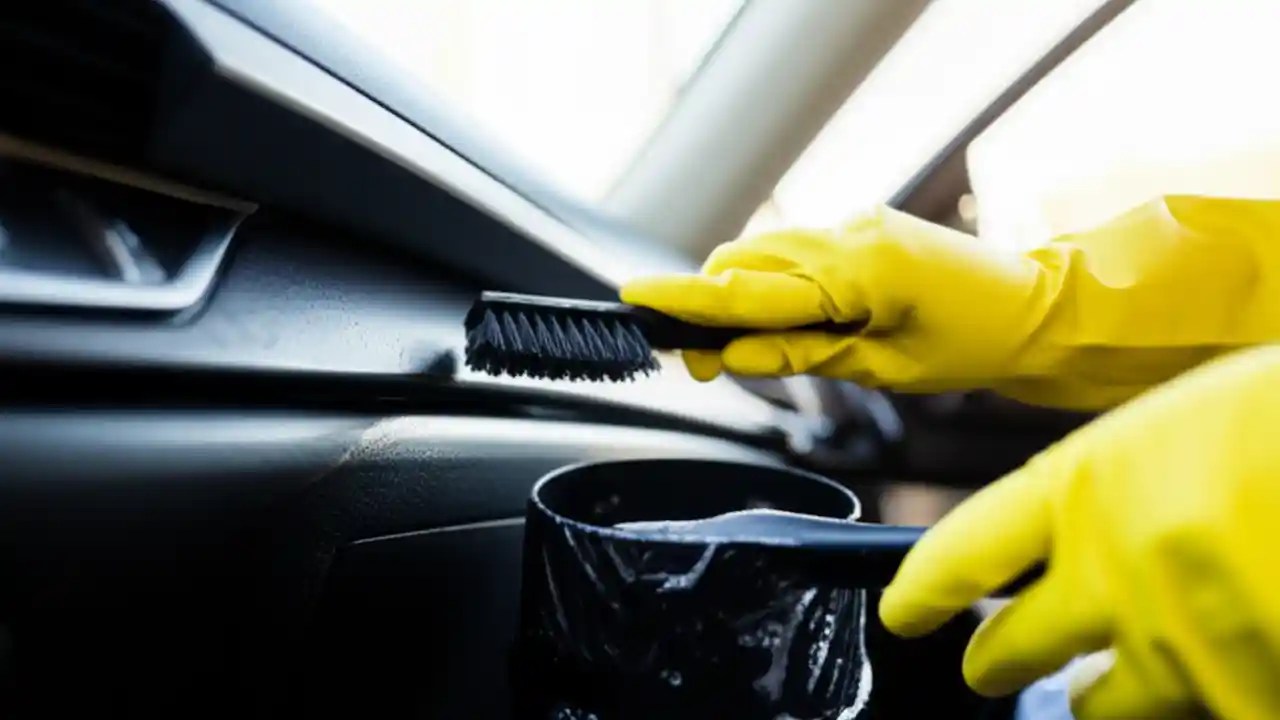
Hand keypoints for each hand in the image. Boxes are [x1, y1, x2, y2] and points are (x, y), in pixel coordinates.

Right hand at [622, 205, 1046, 393]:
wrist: (1038, 309)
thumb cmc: (972, 346)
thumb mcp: (886, 368)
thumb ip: (803, 355)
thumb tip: (732, 356)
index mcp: (861, 272)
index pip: (753, 288)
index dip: (689, 297)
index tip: (636, 296)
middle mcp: (851, 235)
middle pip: (747, 261)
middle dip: (709, 305)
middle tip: (699, 363)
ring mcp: (856, 225)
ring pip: (766, 253)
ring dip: (736, 294)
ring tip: (734, 349)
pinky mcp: (861, 230)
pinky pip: (795, 252)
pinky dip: (770, 283)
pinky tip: (778, 321)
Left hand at [879, 344, 1279, 718]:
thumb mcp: (1185, 427)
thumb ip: (1118, 495)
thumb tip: (1086, 545)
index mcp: (1085, 485)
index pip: (961, 553)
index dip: (922, 592)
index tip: (904, 614)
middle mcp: (1112, 576)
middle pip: (1011, 651)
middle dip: (995, 663)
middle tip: (991, 664)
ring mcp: (1180, 649)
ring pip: (1102, 708)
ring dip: (1104, 696)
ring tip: (1108, 687)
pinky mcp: (1245, 697)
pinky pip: (1197, 718)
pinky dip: (1207, 698)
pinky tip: (1227, 659)